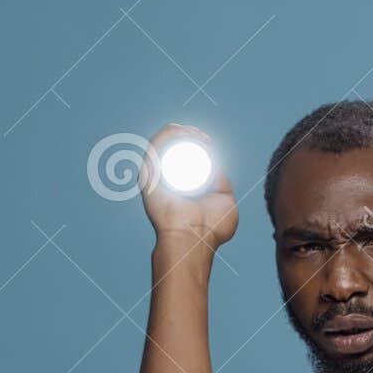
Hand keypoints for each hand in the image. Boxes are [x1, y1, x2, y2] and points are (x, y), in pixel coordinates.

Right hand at [138, 123, 237, 249]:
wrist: (195, 240)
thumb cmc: (211, 230)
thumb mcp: (225, 202)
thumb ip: (223, 187)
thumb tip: (218, 169)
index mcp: (178, 186)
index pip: (182, 157)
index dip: (194, 144)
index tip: (209, 143)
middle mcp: (163, 180)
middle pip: (172, 147)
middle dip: (188, 135)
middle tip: (205, 138)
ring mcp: (153, 177)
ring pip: (163, 143)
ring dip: (180, 131)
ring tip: (197, 135)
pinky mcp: (146, 175)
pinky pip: (155, 146)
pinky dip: (169, 134)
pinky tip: (185, 132)